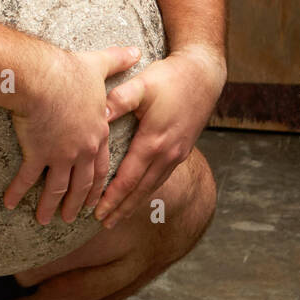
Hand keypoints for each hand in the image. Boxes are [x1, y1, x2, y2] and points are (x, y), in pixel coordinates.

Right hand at [5, 44, 142, 225]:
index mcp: (96, 132)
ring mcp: (60, 155)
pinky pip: (27, 179)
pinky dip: (18, 193)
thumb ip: (117, 61)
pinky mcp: (37, 154)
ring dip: (51, 206)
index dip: (98, 184)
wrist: (42, 79)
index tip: (95, 197)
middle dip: (78, 203)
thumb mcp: (98, 65)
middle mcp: (82, 149)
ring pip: (58, 188)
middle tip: (71, 217)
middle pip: (82, 184)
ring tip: (44, 220)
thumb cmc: (68, 70)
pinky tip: (9, 203)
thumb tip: (135, 50)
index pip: (101, 165)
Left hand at [93, 47, 225, 228]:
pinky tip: (137, 195)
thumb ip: (118, 100)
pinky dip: (146, 190)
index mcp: (153, 142)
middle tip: (103, 223)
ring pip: (152, 186)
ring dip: (134, 203)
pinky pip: (160, 177)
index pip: (128, 179)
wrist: (204, 75)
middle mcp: (167, 154)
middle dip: (121, 208)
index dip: (111, 198)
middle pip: (140, 190)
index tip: (96, 212)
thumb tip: (97, 115)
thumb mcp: (141, 85)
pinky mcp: (181, 150)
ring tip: (117, 217)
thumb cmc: (169, 79)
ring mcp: (177, 154)